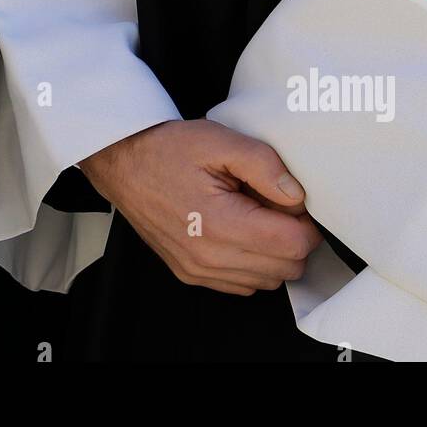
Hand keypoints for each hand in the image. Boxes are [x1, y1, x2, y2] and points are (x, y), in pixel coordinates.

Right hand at [79, 118, 321, 295]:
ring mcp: (198, 271)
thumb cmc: (167, 149)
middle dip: (292, 237)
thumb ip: (265, 166)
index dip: (305, 220)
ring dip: (273, 253)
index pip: (295, 244)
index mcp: (221, 224)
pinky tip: (237, 230)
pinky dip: (251, 264)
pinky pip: (242, 285)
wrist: (121, 163)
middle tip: (271, 203)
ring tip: (251, 214)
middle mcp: (209, 257)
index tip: (290, 198)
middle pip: (287, 267)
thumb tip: (297, 196)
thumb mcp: (220, 140)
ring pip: (267, 281)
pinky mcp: (190, 275)